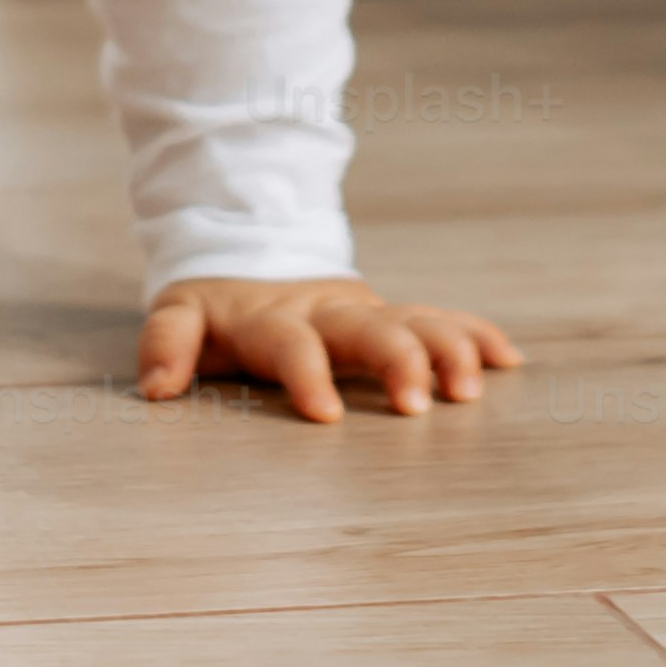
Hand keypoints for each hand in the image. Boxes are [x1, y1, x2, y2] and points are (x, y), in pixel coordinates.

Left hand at [139, 277, 520, 424]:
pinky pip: (441, 319)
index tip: (327, 417)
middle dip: (397, 362)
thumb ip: (166, 342)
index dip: (306, 376)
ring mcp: (367, 310)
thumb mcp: (181, 313)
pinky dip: (474, 336)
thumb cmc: (216, 307)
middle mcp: (328, 311)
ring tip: (471, 391)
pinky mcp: (393, 314)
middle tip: (418, 406)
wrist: (253, 249)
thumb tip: (155, 388)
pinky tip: (510, 362)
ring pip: (416, 321)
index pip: (291, 344)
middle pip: (369, 329)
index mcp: (273, 317)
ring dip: (446, 351)